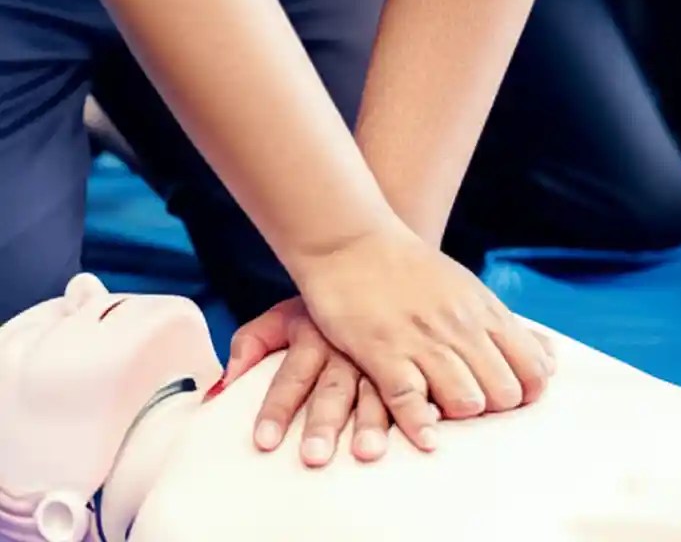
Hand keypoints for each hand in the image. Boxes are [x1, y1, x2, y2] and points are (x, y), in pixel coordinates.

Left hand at [214, 297, 436, 466]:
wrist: (380, 257)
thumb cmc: (329, 300)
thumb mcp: (287, 314)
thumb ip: (253, 343)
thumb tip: (218, 388)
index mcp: (316, 335)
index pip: (290, 376)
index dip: (276, 408)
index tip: (264, 442)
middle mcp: (349, 348)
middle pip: (333, 390)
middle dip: (323, 424)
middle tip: (313, 458)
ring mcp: (386, 354)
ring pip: (378, 392)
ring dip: (374, 424)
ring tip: (368, 454)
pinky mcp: (417, 358)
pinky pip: (422, 383)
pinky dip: (423, 406)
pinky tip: (427, 426)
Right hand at [293, 222, 556, 449]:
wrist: (351, 241)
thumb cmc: (412, 270)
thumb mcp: (470, 290)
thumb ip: (506, 327)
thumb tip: (551, 361)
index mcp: (486, 313)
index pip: (533, 368)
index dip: (527, 392)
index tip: (509, 397)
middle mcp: (462, 328)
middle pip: (504, 392)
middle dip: (494, 409)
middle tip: (474, 406)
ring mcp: (424, 341)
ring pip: (467, 401)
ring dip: (459, 414)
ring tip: (445, 410)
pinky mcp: (384, 353)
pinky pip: (411, 401)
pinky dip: (421, 425)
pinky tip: (425, 436)